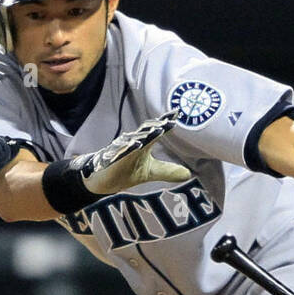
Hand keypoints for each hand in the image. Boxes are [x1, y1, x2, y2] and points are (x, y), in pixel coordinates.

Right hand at [69, 112, 191, 198]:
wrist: (105, 181)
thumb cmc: (127, 171)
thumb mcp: (152, 172)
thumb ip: (168, 171)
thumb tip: (188, 174)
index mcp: (143, 144)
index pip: (155, 130)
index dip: (165, 122)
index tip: (176, 113)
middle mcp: (133, 143)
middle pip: (146, 131)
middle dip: (158, 125)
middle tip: (170, 120)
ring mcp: (123, 149)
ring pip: (136, 138)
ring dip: (147, 133)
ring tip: (160, 128)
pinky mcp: (114, 159)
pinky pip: (122, 151)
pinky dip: (129, 147)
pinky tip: (137, 144)